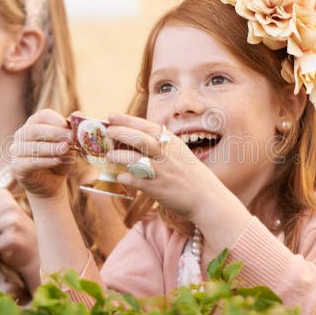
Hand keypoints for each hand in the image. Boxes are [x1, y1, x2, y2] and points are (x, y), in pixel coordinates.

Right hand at [9, 109, 74, 199]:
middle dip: (55, 133)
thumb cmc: (60, 159)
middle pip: (34, 129)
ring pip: (32, 146)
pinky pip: (30, 162)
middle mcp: (21, 135)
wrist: (52, 184)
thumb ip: (73, 130)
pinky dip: (45, 161)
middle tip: (71, 138)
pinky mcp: (17, 167)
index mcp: (34, 124)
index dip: (56, 120)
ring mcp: (17, 151)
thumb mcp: (70, 145)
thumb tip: (79, 113)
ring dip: (51, 147)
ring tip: (66, 149)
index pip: (42, 116)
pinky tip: (58, 160)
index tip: (70, 128)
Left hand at [105, 113, 229, 222]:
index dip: (127, 120)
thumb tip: (140, 139)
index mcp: (172, 142)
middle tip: (108, 132)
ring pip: (133, 158)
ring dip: (118, 155)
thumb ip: (163, 145)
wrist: (207, 198)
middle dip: (120, 133)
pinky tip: (120, 176)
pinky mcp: (156, 188)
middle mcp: (166, 154)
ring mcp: (160, 171)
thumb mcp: (181, 153)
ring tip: (109, 155)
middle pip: (138, 138)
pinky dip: (125, 177)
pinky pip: (134, 180)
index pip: (146, 126)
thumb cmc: (193, 176)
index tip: (112, 116)